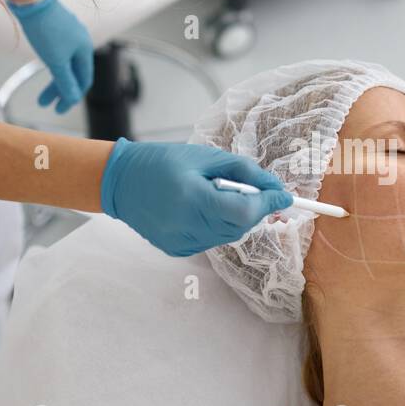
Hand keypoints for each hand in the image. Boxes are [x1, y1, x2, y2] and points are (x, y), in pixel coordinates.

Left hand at [6, 0, 93, 113]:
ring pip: (64, 62)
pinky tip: (44, 65)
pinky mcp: (57, 26)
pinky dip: (53, 64)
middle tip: (46, 104)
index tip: (59, 109)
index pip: (84, 79)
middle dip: (59, 90)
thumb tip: (74, 98)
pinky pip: (59, 51)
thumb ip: (66, 81)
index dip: (72, 96)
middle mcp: (81, 41)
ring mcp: (69, 33)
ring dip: (53, 78)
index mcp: (85, 49)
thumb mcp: (56, 61)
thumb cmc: (45, 29)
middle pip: (73, 72)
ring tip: (39, 92)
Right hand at [100, 139, 292, 256]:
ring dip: (236, 217)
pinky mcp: (176, 249)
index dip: (269, 205)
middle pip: (240, 226)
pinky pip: (211, 240)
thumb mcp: (205, 156)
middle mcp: (185, 226)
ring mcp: (180, 242)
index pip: (244, 212)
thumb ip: (243, 170)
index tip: (284, 197)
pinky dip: (218, 226)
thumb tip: (274, 187)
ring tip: (218, 195)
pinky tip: (202, 208)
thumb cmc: (162, 161)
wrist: (119, 181)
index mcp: (192, 199)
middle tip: (254, 191)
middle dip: (254, 209)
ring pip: (228, 236)